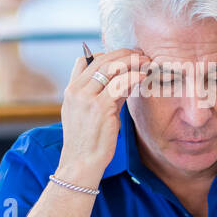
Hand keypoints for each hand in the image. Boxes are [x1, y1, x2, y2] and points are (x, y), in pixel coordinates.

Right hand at [57, 48, 149, 185]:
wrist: (81, 163)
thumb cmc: (87, 141)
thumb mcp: (87, 114)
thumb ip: (101, 95)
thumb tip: (123, 81)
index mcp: (71, 90)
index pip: (84, 60)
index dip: (105, 55)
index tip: (123, 57)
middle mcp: (76, 90)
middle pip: (101, 60)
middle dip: (123, 54)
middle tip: (140, 55)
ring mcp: (87, 97)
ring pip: (112, 67)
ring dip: (132, 61)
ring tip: (146, 62)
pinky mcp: (101, 107)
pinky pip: (120, 83)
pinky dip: (134, 76)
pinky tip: (143, 76)